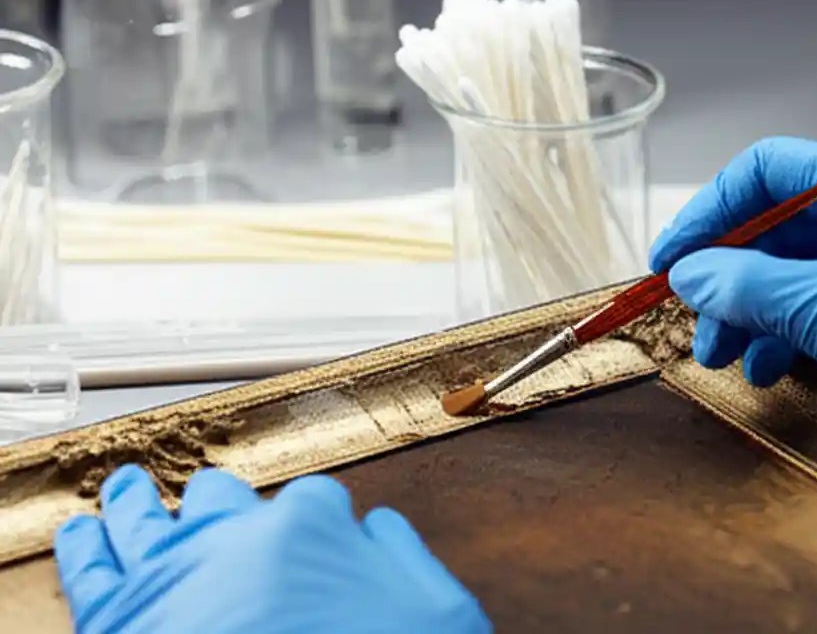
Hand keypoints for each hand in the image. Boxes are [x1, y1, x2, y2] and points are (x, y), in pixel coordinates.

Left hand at [54, 464, 490, 633]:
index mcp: (312, 527)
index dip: (313, 523)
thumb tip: (378, 530)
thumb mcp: (440, 611)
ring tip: (132, 490)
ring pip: (146, 514)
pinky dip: (86, 546)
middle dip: (222, 504)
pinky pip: (89, 566)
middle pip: (222, 498)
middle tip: (218, 508)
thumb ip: (404, 558)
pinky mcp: (117, 616)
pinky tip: (88, 536)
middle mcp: (237, 536)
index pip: (312, 501)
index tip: (315, 537)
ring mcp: (171, 571)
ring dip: (139, 499)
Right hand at [651, 137, 816, 502]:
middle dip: (728, 278)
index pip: (768, 171)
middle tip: (698, 328)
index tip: (673, 260)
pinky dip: (791, 337)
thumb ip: (757, 289)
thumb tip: (692, 275)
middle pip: (776, 228)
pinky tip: (775, 372)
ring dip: (754, 314)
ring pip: (796, 274)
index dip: (710, 211)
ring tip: (728, 359)